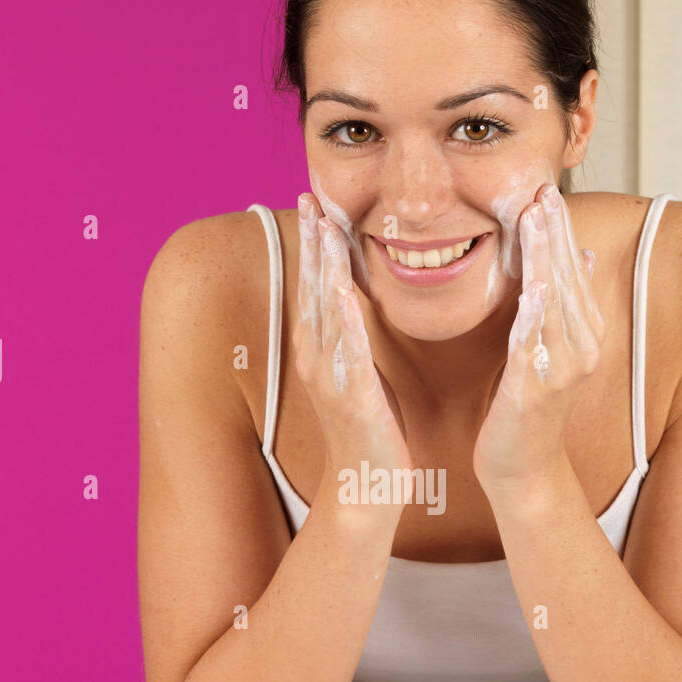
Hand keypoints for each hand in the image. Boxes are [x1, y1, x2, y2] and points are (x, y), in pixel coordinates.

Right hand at [293, 193, 414, 509]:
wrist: (367, 486)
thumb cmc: (372, 429)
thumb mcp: (361, 372)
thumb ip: (356, 336)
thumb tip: (357, 302)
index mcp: (322, 349)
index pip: (317, 285)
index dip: (315, 243)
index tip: (317, 202)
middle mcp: (316, 357)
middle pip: (312, 288)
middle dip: (310, 241)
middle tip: (310, 195)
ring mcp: (329, 377)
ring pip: (323, 311)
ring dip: (321, 268)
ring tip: (323, 227)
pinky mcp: (349, 398)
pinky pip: (345, 351)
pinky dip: (342, 320)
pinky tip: (342, 292)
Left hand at [472, 182, 604, 499]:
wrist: (520, 466)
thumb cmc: (523, 408)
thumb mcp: (545, 348)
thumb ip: (561, 304)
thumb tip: (579, 256)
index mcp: (584, 332)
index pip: (573, 270)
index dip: (560, 231)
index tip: (546, 192)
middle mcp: (583, 345)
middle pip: (568, 276)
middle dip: (555, 231)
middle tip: (543, 187)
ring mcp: (566, 365)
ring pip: (556, 297)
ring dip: (546, 255)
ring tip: (536, 215)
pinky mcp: (541, 384)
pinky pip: (537, 335)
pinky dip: (534, 303)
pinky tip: (529, 277)